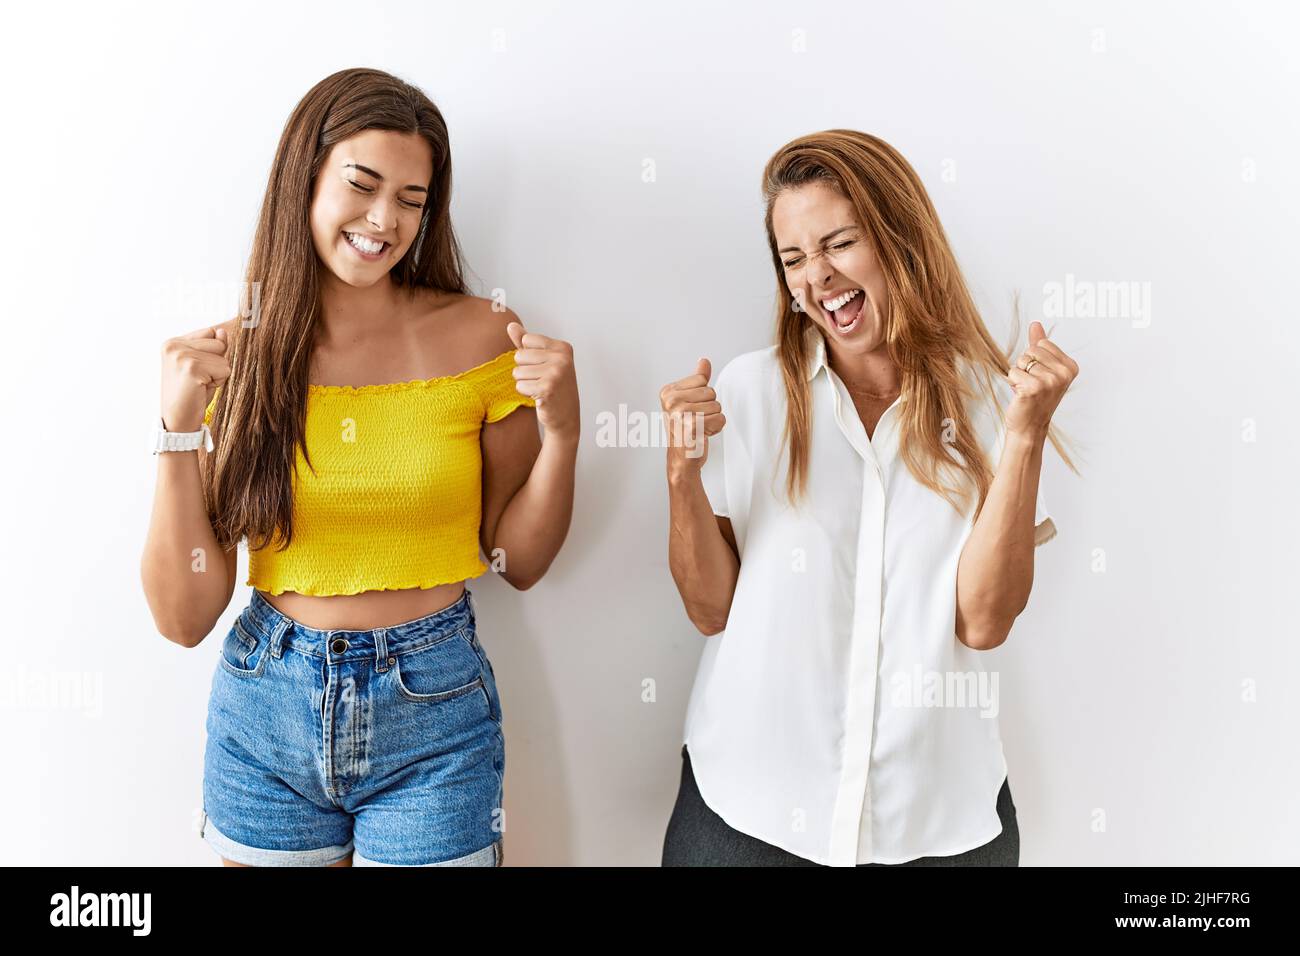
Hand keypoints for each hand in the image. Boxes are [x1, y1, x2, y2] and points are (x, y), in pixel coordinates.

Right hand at [161, 325, 230, 431]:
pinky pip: (225, 369)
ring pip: (224, 357)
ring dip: (218, 374)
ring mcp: (181, 354)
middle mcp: (173, 345)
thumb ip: (213, 347)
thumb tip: (223, 331)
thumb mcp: (203, 366)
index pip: (211, 332)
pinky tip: (201, 390)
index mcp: (173, 342)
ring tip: (200, 385)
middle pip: (219, 342)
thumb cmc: (191, 395)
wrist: (177, 421)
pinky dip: (219, 382)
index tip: (196, 371)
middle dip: (216, 364)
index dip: (212, 354)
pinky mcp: (191, 367)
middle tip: (199, 380)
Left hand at [507, 320, 578, 440]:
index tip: (544, 368)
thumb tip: (510, 325)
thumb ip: (526, 342)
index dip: (529, 357)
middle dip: (525, 371)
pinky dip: (526, 394)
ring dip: (525, 383)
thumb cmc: (553, 386)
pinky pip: (520, 386)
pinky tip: (540, 397)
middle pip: (519, 356)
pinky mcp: (547, 388)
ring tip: (541, 389)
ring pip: (517, 372)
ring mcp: (556, 373)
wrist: (566, 416)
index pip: (527, 341)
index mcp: (563, 347)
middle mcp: (562, 358)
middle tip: (542, 381)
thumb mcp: (543, 361)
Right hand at [660, 357, 725, 480]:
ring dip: (713, 419)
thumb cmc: (685, 429)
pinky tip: (703, 435)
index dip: (703, 396)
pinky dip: (716, 429)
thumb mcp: (689, 400)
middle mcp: (671, 402)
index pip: (702, 380)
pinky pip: (720, 419)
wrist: (682, 458)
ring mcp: (680, 414)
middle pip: (711, 392)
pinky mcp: (692, 427)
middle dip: (709, 408)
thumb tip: (704, 361)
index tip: (691, 409)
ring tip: (699, 428)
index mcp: (668, 392)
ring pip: (717, 406)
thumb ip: (697, 380)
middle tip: (695, 421)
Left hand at [1004, 321, 1077, 441]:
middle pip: (1031, 351)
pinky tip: (1021, 395)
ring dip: (1018, 375)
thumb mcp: (1042, 368)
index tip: (1040, 375)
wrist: (1029, 425)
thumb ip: (1039, 344)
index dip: (1034, 358)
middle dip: (1025, 365)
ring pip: (1021, 361)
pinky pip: (1013, 371)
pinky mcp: (1034, 388)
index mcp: (1070, 366)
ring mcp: (1050, 381)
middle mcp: (1064, 374)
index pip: (1042, 343)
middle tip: (1031, 383)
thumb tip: (1035, 324)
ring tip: (1026, 389)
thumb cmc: (1035, 396)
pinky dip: (1012, 382)